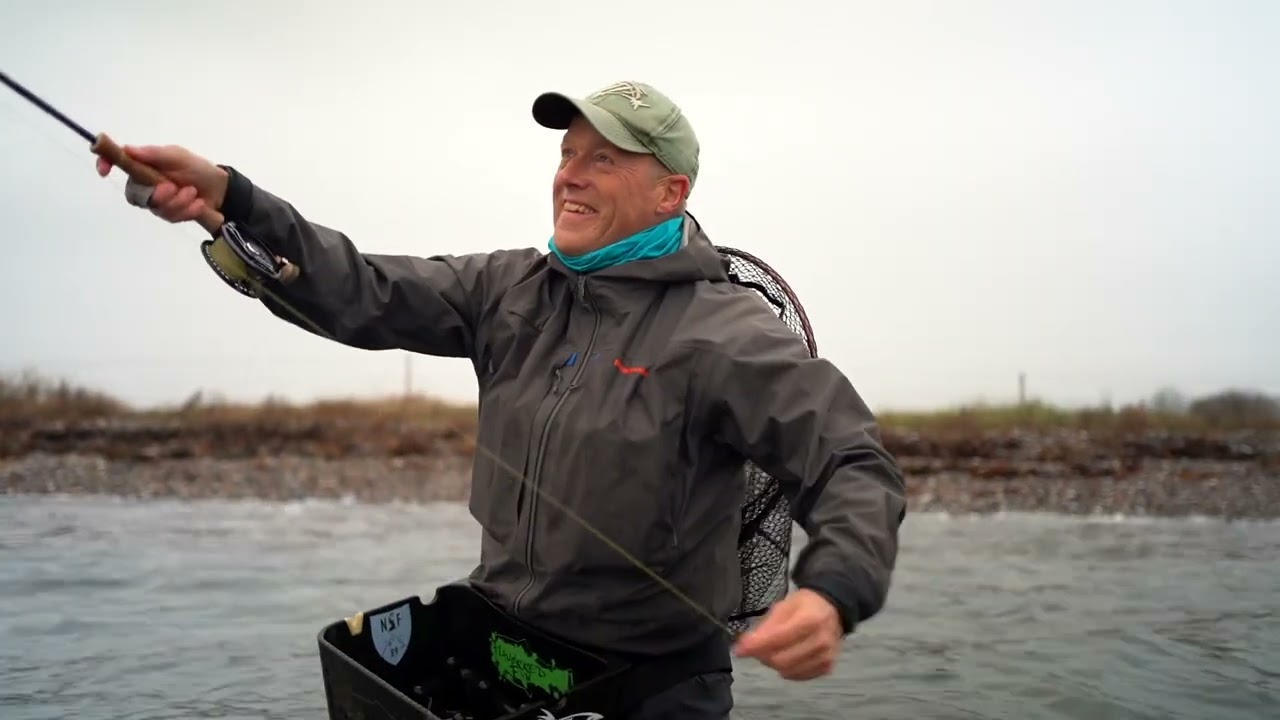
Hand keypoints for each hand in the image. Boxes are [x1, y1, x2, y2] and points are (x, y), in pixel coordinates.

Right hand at [96, 144, 228, 223]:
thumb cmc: (196, 167)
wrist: (220, 188)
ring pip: (155, 208)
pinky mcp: (170, 215)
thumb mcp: (177, 156)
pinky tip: (198, 203)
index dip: (106, 163)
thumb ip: (154, 154)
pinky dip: (187, 209)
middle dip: (156, 194)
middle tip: (173, 187)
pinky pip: (170, 217)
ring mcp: (157, 202)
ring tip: (193, 192)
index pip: (119, 163)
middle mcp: (146, 184)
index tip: (104, 170)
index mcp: (144, 165)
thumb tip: (128, 149)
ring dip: (178, 201)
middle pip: (135, 196)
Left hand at [732, 588, 842, 680]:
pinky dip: (787, 669)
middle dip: (763, 656)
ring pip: (788, 671)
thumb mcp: (783, 606)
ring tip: (773, 650)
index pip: (778, 639)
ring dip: (774, 664)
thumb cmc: (804, 606)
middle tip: (757, 648)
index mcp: (810, 619)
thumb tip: (745, 646)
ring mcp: (826, 656)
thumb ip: (765, 627)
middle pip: (781, 660)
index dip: (756, 646)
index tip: (739, 650)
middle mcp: (821, 640)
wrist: (832, 609)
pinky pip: (798, 676)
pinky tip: (787, 656)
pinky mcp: (827, 667)